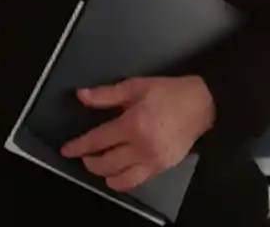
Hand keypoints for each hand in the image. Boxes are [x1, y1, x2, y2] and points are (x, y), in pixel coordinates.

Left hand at [60, 76, 215, 192]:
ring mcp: (153, 161)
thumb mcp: (136, 86)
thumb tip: (82, 96)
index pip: (97, 141)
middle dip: (89, 162)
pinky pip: (136, 182)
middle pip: (105, 164)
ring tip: (99, 164)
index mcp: (133, 125)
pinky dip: (122, 180)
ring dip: (104, 174)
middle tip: (84, 154)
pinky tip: (118, 170)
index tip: (67, 150)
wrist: (203, 105)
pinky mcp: (162, 168)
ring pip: (120, 180)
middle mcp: (141, 148)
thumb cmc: (169, 92)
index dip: (79, 146)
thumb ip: (106, 94)